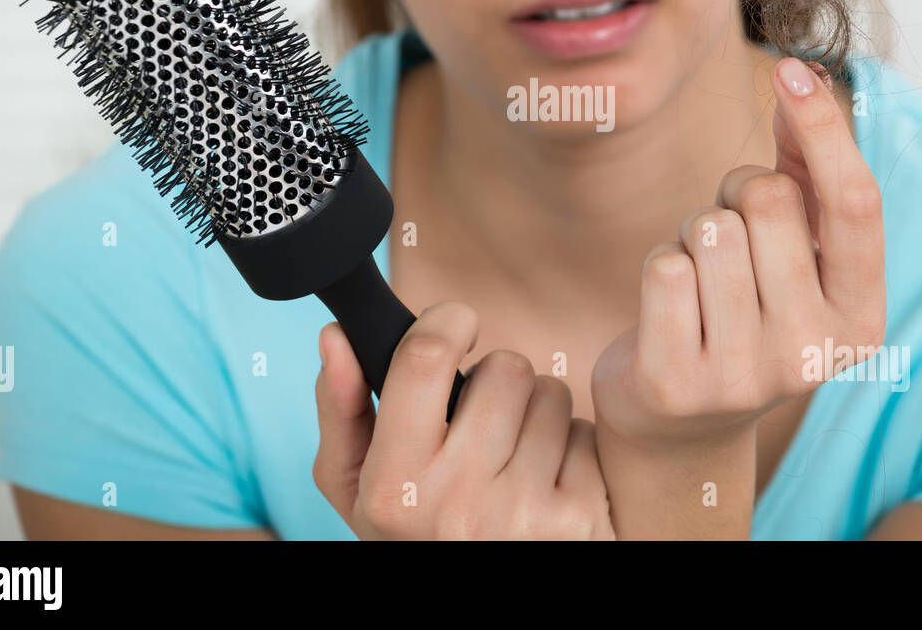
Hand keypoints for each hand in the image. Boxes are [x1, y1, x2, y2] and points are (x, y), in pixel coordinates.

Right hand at [314, 302, 614, 539]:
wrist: (477, 606)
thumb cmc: (416, 532)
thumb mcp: (358, 486)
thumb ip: (341, 409)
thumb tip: (336, 334)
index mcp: (395, 486)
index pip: (424, 357)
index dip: (446, 320)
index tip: (456, 324)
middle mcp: (458, 503)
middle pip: (503, 368)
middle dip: (496, 380)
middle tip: (483, 419)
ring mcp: (524, 514)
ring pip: (551, 394)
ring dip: (536, 413)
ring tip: (513, 457)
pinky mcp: (579, 518)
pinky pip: (585, 432)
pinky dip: (570, 448)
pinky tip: (545, 483)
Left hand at [592, 57, 886, 447]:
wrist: (680, 422)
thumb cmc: (742, 310)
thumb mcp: (791, 250)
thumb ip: (805, 170)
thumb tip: (801, 79)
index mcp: (861, 316)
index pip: (855, 204)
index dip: (826, 128)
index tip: (792, 69)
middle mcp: (815, 353)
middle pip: (768, 201)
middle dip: (734, 196)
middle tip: (726, 240)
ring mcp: (747, 375)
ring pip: (710, 230)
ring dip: (693, 235)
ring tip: (700, 279)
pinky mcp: (678, 382)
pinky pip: (665, 266)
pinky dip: (660, 265)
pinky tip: (667, 307)